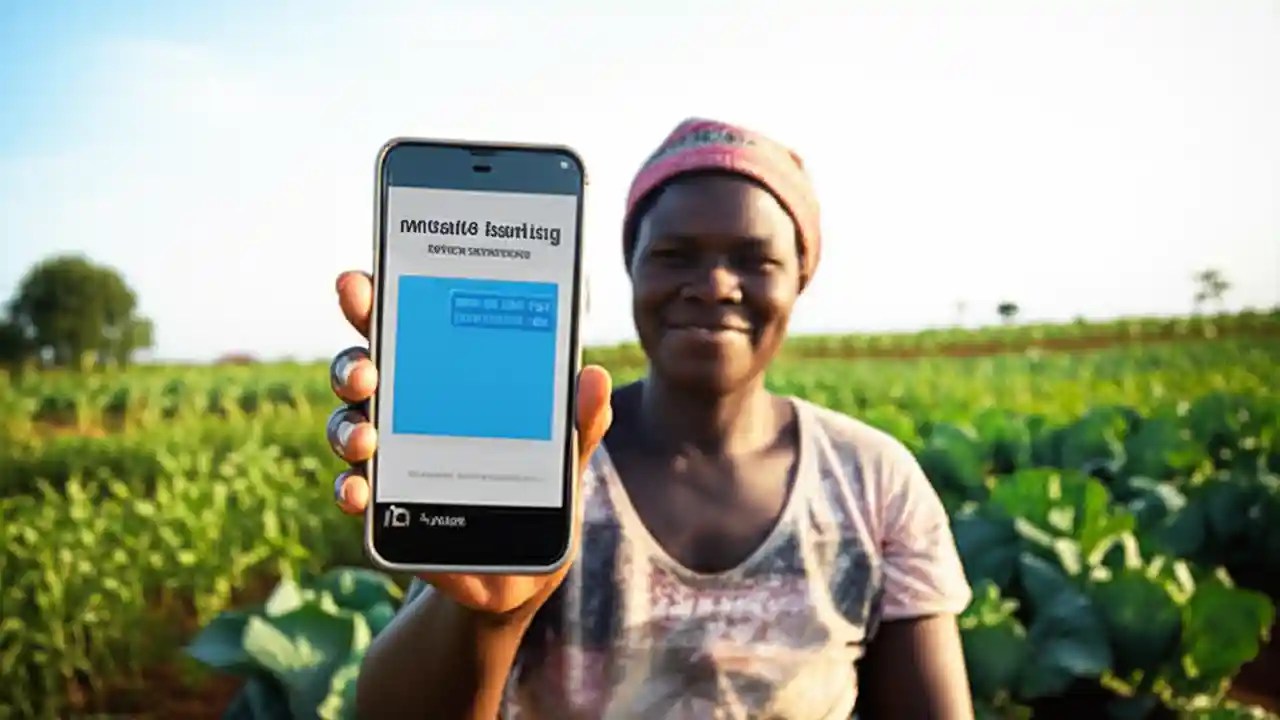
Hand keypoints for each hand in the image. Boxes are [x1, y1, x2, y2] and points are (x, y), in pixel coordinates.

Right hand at [325, 270, 612, 618]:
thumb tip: (594, 375)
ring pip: (349, 426)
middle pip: (364, 371)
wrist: (522, 572)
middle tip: (365, 368)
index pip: (406, 329)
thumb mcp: (566, 453)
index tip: (362, 281)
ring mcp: (389, 458)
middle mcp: (406, 410)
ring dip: (347, 427)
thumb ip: (579, 420)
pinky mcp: (385, 508)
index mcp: (446, 380)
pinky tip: (358, 491)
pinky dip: (350, 489)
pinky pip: (354, 491)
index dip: (377, 302)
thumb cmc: (539, 493)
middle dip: (354, 362)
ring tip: (365, 437)